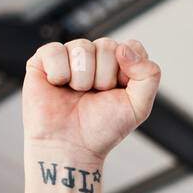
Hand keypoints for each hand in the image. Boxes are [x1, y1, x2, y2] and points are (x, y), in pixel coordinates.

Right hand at [22, 38, 160, 160]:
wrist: (70, 146)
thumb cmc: (103, 129)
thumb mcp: (139, 107)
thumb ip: (148, 76)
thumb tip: (125, 47)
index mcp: (120, 66)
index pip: (132, 46)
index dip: (128, 67)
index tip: (121, 89)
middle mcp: (96, 58)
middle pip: (107, 46)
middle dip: (104, 78)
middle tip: (96, 96)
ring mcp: (70, 56)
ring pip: (82, 47)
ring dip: (83, 79)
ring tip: (77, 94)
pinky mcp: (44, 59)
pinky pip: (56, 50)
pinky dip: (60, 74)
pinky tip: (58, 87)